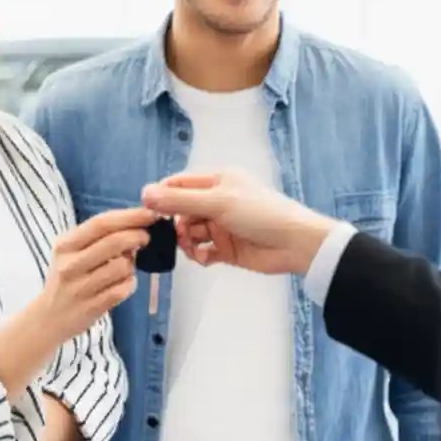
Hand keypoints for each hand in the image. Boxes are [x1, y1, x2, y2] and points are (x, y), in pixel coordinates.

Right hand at [35, 207, 156, 341]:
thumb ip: (98, 238)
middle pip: (114, 242)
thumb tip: (135, 225)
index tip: (150, 214)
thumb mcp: (71, 252)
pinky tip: (122, 283)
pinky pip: (123, 289)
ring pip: (122, 267)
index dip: (129, 217)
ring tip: (125, 267)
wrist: (48, 318)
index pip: (101, 224)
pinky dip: (129, 283)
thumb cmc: (66, 278)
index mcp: (65, 245)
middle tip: (145, 238)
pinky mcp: (92, 308)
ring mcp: (80, 288)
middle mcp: (70, 264)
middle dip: (137, 236)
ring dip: (131, 264)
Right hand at [140, 170, 338, 275]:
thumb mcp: (218, 202)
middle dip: (176, 224)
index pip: (180, 184)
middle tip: (179, 235)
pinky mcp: (227, 248)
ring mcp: (222, 226)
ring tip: (194, 249)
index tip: (147, 210)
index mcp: (218, 181)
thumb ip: (180, 200)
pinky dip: (200, 255)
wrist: (295, 244)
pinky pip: (203, 251)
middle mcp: (218, 201)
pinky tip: (204, 259)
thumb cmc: (260, 214)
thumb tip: (145, 193)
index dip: (162, 196)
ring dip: (187, 242)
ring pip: (191, 233)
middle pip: (182, 211)